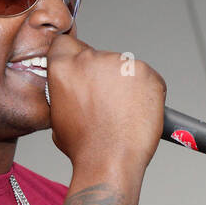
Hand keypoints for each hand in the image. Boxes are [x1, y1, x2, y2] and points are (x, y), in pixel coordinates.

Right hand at [44, 33, 166, 175]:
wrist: (110, 160)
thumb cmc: (85, 146)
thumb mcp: (58, 115)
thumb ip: (65, 92)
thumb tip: (74, 89)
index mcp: (64, 67)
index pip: (66, 45)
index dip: (75, 57)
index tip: (85, 71)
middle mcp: (91, 59)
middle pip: (98, 56)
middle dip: (104, 76)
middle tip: (108, 102)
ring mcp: (120, 63)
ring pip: (124, 68)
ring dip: (126, 84)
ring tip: (124, 112)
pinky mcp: (146, 72)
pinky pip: (147, 78)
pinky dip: (147, 92)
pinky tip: (139, 111)